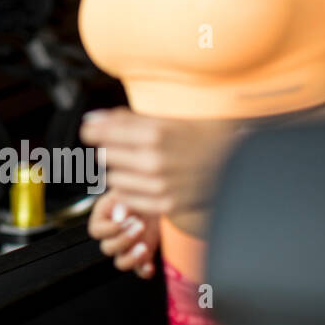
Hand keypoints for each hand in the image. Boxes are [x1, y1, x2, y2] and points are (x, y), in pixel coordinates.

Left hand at [80, 106, 241, 215]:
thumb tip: (90, 119)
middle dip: (110, 151)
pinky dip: (130, 191)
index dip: (92, 132)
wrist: (233, 163)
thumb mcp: (163, 120)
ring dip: (120, 173)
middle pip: (105, 156)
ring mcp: (159, 185)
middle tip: (124, 149)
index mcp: (153, 133)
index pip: (102, 133)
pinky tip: (144, 183)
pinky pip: (127, 199)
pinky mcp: (165, 205)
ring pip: (112, 179)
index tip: (90, 132)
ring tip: (138, 167)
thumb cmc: (196, 138)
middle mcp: (154, 160)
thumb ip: (123, 119)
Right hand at [88, 191, 159, 278]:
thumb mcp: (131, 189)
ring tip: (144, 247)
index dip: (108, 229)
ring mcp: (128, 248)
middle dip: (124, 240)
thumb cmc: (143, 190)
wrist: (162, 197)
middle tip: (140, 226)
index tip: (121, 222)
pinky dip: (145, 270)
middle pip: (108, 248)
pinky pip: (140, 271)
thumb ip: (123, 199)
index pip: (97, 231)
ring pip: (120, 263)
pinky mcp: (143, 257)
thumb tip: (119, 215)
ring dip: (131, 258)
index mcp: (104, 218)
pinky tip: (151, 265)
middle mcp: (114, 236)